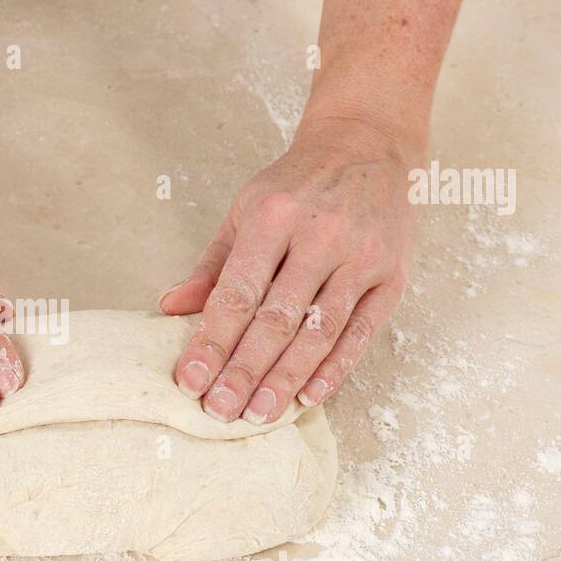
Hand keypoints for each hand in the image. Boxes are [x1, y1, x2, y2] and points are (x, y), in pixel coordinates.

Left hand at [161, 117, 416, 422]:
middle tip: (219, 411)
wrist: (368, 146)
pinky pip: (360, 332)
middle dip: (244, 370)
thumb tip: (168, 307)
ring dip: (285, 379)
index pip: (237, 292)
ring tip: (257, 415)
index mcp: (273, 216)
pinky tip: (307, 396)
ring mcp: (360, 257)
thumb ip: (211, 264)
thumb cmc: (296, 185)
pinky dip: (334, 368)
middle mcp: (320, 236)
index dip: (211, 341)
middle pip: (277, 319)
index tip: (190, 381)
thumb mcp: (245, 210)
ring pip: (318, 332)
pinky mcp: (391, 276)